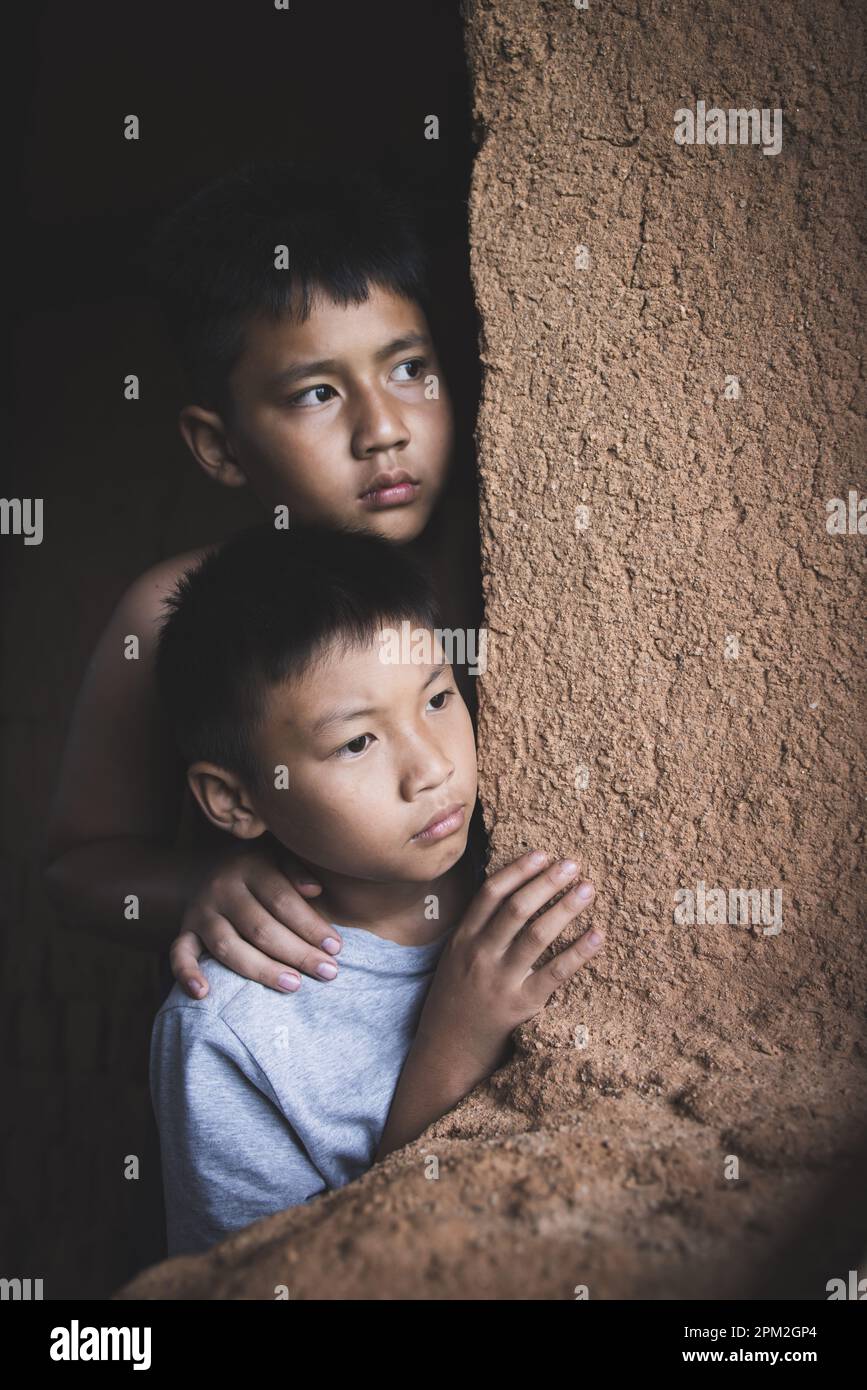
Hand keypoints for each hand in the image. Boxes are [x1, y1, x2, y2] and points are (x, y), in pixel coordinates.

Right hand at [169, 844, 340, 998]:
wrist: (217, 868)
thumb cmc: (265, 868)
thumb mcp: (282, 855)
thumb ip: (298, 869)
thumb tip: (314, 890)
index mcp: (249, 866)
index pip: (282, 901)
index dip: (311, 926)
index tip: (336, 948)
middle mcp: (221, 889)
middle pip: (260, 928)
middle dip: (297, 953)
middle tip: (328, 972)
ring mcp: (200, 912)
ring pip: (228, 947)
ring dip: (261, 970)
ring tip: (293, 985)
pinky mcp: (185, 932)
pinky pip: (179, 954)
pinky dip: (187, 974)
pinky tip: (203, 994)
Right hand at [414, 849, 602, 1081]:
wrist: (445, 1053)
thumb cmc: (454, 1003)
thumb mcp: (453, 960)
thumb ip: (475, 931)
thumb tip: (507, 896)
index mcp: (462, 940)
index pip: (490, 894)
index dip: (518, 870)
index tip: (542, 854)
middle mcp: (480, 955)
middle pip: (516, 908)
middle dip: (546, 882)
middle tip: (573, 864)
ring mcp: (500, 981)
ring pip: (536, 935)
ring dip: (565, 908)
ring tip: (587, 889)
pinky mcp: (520, 1006)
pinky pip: (555, 973)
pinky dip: (579, 952)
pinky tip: (597, 935)